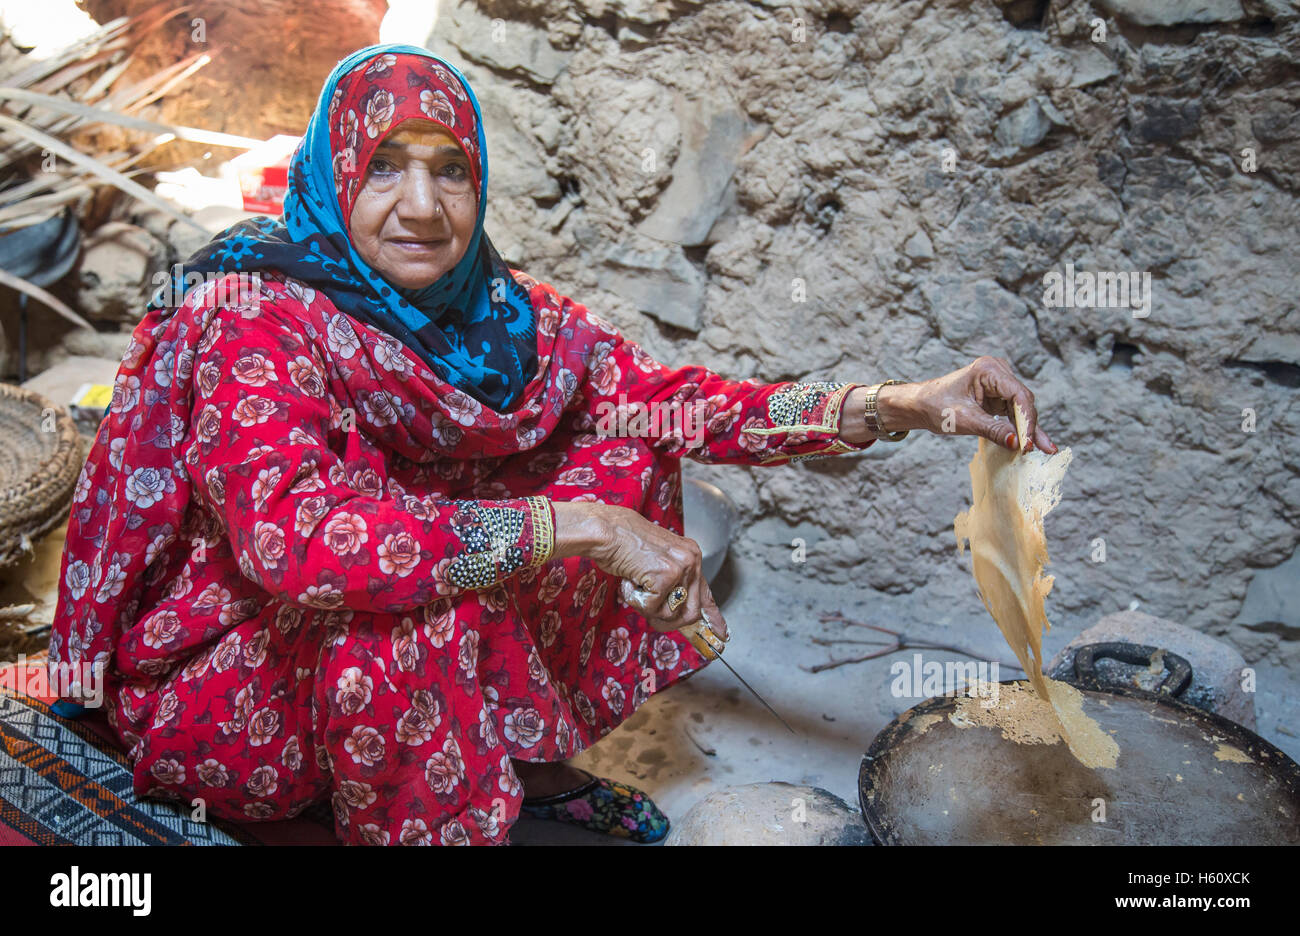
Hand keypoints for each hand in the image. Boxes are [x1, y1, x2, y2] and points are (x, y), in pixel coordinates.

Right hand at [551, 501, 727, 637]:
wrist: (607, 530)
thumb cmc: (623, 544)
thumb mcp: (656, 562)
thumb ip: (671, 583)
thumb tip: (677, 611)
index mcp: (691, 555)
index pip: (706, 593)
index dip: (713, 617)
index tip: (722, 634)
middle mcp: (692, 560)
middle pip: (691, 612)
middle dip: (668, 620)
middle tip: (648, 610)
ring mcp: (681, 568)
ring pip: (671, 614)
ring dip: (647, 608)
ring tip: (635, 585)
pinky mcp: (666, 576)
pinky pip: (651, 608)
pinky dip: (634, 599)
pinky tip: (629, 580)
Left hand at [872, 356, 1057, 452]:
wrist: (920, 406)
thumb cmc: (936, 407)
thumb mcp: (964, 421)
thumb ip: (993, 430)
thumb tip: (1017, 444)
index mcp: (988, 370)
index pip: (1018, 395)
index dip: (1026, 420)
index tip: (1028, 443)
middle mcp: (997, 372)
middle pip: (1023, 402)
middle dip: (1030, 426)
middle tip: (1038, 450)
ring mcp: (999, 383)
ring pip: (1021, 409)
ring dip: (1029, 429)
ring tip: (1045, 450)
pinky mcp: (998, 396)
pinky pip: (1014, 413)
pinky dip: (1020, 428)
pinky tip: (1035, 442)